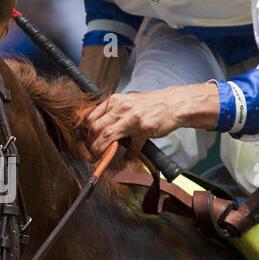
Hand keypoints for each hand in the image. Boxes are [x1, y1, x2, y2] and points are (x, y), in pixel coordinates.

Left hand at [84, 84, 219, 157]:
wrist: (173, 103)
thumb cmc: (149, 105)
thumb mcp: (127, 102)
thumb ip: (112, 113)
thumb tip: (95, 128)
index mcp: (115, 101)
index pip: (91, 117)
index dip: (85, 132)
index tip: (86, 141)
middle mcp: (121, 108)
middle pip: (95, 128)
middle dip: (90, 144)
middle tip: (91, 153)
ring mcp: (133, 118)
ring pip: (107, 136)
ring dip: (100, 151)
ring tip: (99, 158)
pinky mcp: (145, 129)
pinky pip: (132, 147)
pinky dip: (128, 155)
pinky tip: (127, 158)